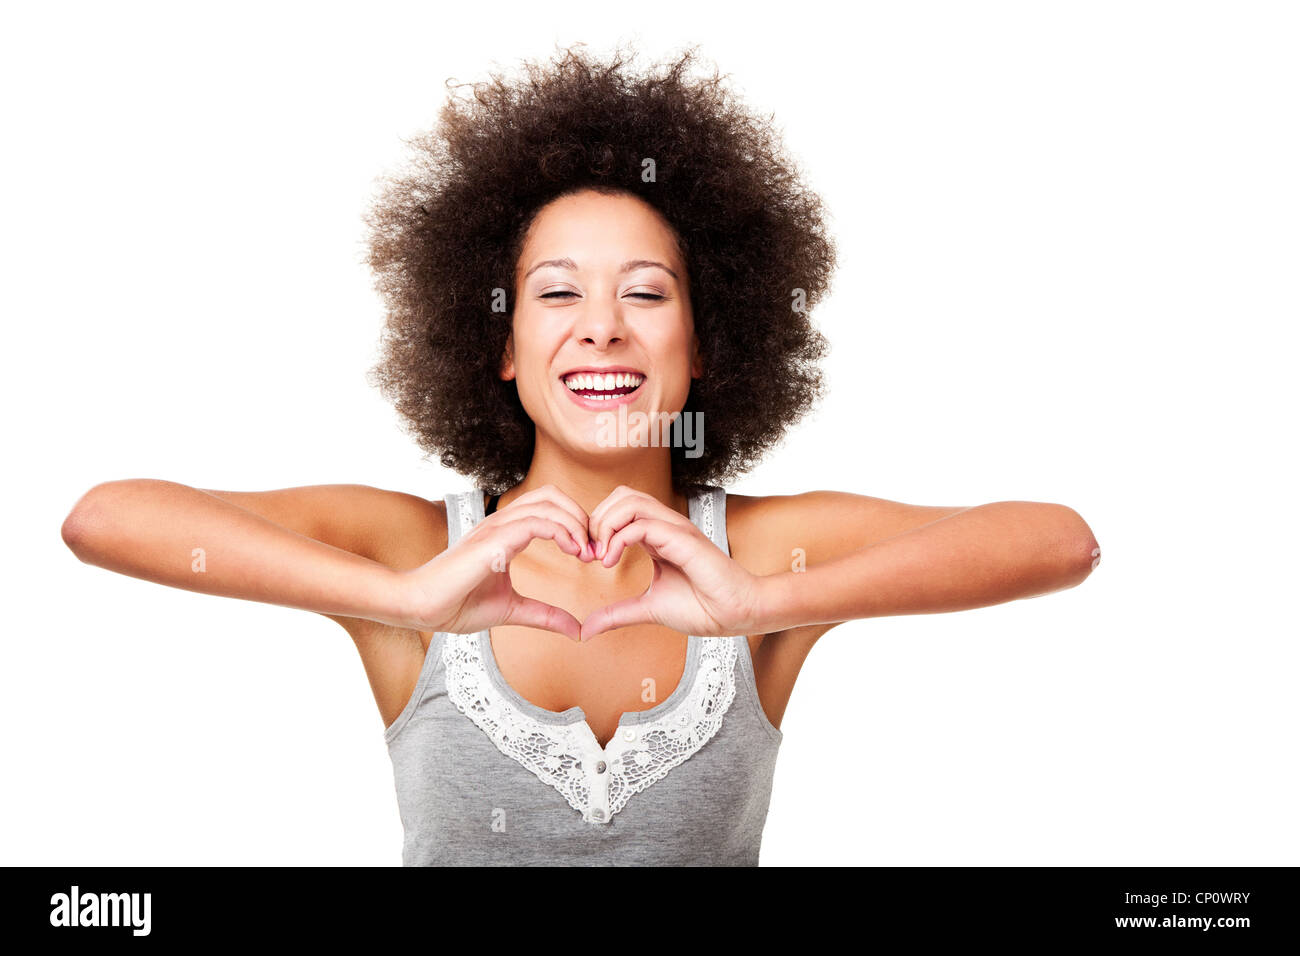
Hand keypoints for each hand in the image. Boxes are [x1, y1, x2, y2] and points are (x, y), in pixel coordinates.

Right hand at [396, 485, 593, 640]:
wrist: (421, 607)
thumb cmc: (456, 605)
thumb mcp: (513, 610)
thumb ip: (545, 616)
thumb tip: (577, 631)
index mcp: (505, 533)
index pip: (547, 507)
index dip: (574, 524)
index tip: (589, 554)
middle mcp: (501, 522)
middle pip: (551, 494)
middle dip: (580, 515)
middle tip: (593, 548)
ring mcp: (496, 527)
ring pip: (547, 503)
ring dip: (575, 524)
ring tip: (586, 551)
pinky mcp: (493, 539)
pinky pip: (536, 522)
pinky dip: (562, 531)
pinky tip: (573, 550)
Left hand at [581, 486, 763, 641]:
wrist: (735, 614)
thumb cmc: (703, 607)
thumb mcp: (648, 609)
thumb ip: (617, 614)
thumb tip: (587, 629)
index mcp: (658, 536)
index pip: (620, 508)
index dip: (597, 527)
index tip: (588, 558)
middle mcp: (666, 526)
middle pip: (622, 495)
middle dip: (597, 519)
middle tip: (590, 553)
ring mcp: (675, 529)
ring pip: (630, 501)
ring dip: (605, 524)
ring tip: (601, 556)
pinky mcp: (681, 539)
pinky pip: (642, 524)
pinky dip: (618, 539)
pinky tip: (611, 562)